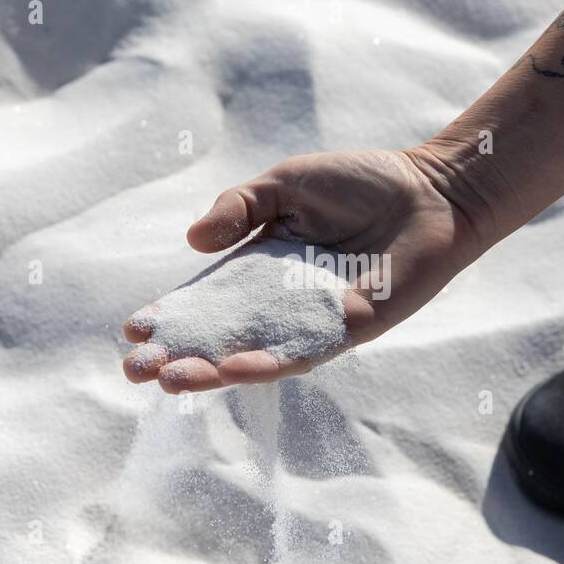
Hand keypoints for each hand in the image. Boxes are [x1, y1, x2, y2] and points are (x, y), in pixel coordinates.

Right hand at [122, 145, 489, 391]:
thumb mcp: (283, 186)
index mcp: (260, 269)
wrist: (431, 192)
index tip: (132, 330)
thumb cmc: (361, 183)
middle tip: (134, 371)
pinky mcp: (349, 330)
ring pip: (254, 357)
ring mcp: (313, 321)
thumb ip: (238, 209)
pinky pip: (303, 353)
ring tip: (170, 380)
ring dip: (212, 372)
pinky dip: (267, 363)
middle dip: (177, 356)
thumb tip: (192, 242)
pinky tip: (232, 370)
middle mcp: (281, 303)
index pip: (206, 301)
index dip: (171, 316)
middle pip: (221, 337)